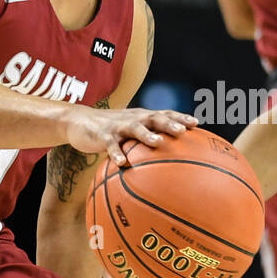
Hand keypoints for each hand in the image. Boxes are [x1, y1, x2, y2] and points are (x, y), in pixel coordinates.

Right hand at [66, 107, 197, 165]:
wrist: (79, 121)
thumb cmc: (112, 129)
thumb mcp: (131, 131)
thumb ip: (147, 139)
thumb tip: (170, 159)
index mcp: (142, 117)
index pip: (165, 114)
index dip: (180, 117)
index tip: (196, 123)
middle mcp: (133, 118)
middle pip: (154, 118)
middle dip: (169, 123)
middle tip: (183, 130)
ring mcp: (118, 126)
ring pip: (134, 128)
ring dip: (146, 135)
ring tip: (158, 142)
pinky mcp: (103, 136)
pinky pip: (110, 145)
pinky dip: (116, 153)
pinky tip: (121, 163)